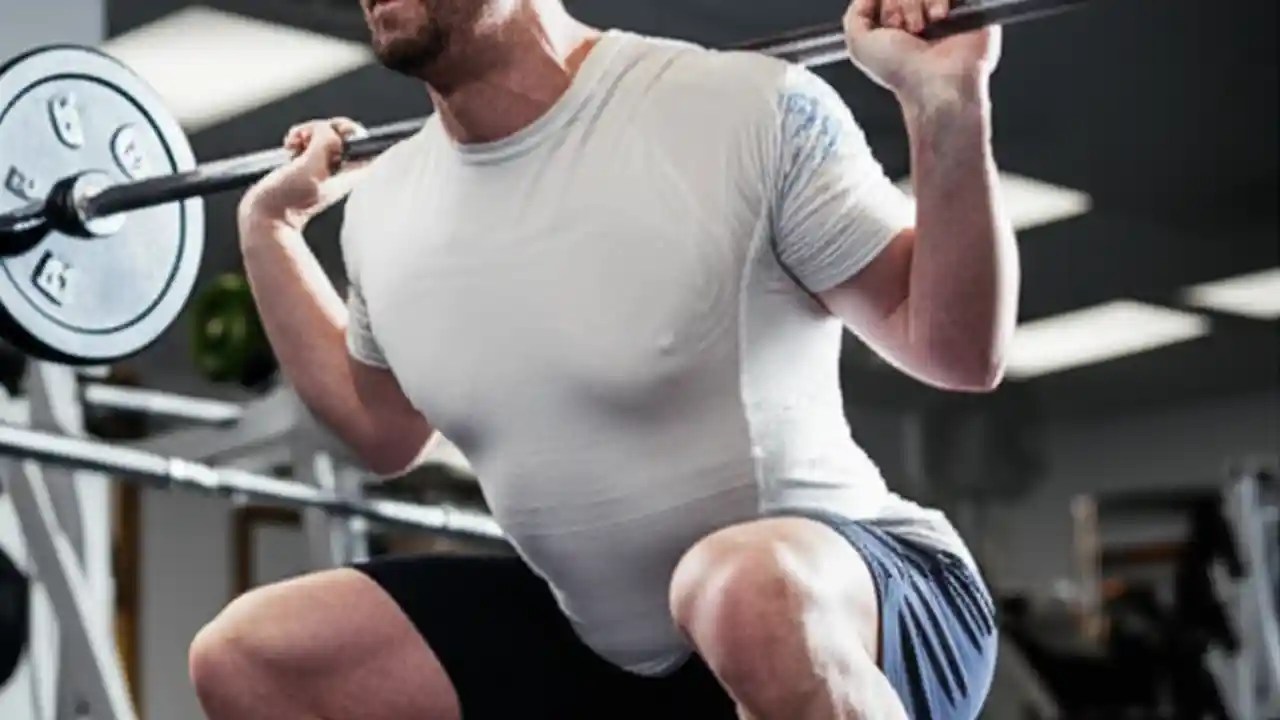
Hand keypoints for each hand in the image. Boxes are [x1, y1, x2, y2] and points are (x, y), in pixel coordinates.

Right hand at [239, 117, 370, 231]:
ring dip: (306, 132)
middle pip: (342, 131)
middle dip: (321, 128)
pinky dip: (297, 139)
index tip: (327, 133)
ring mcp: (327, 166)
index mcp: (354, 171)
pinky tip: (289, 149)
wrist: (267, 217)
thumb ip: (325, 142)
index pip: (364, 138)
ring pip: (323, 133)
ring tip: (293, 146)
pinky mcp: (309, 165)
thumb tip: (327, 128)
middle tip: (305, 139)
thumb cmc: (289, 201)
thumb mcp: (311, 167)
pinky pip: (308, 141)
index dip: (345, 128)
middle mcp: (344, 168)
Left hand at [844, 0, 1001, 102]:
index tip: (890, 25)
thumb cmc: (900, 69)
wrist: (936, 82)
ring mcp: (944, 5)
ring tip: (923, 29)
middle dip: (899, 4)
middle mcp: (920, 10)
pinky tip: (939, 18)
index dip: (886, 3)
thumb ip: (856, 14)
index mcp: (896, 18)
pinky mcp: (968, 4)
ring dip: (917, 2)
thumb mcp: (859, 45)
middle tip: (906, 29)